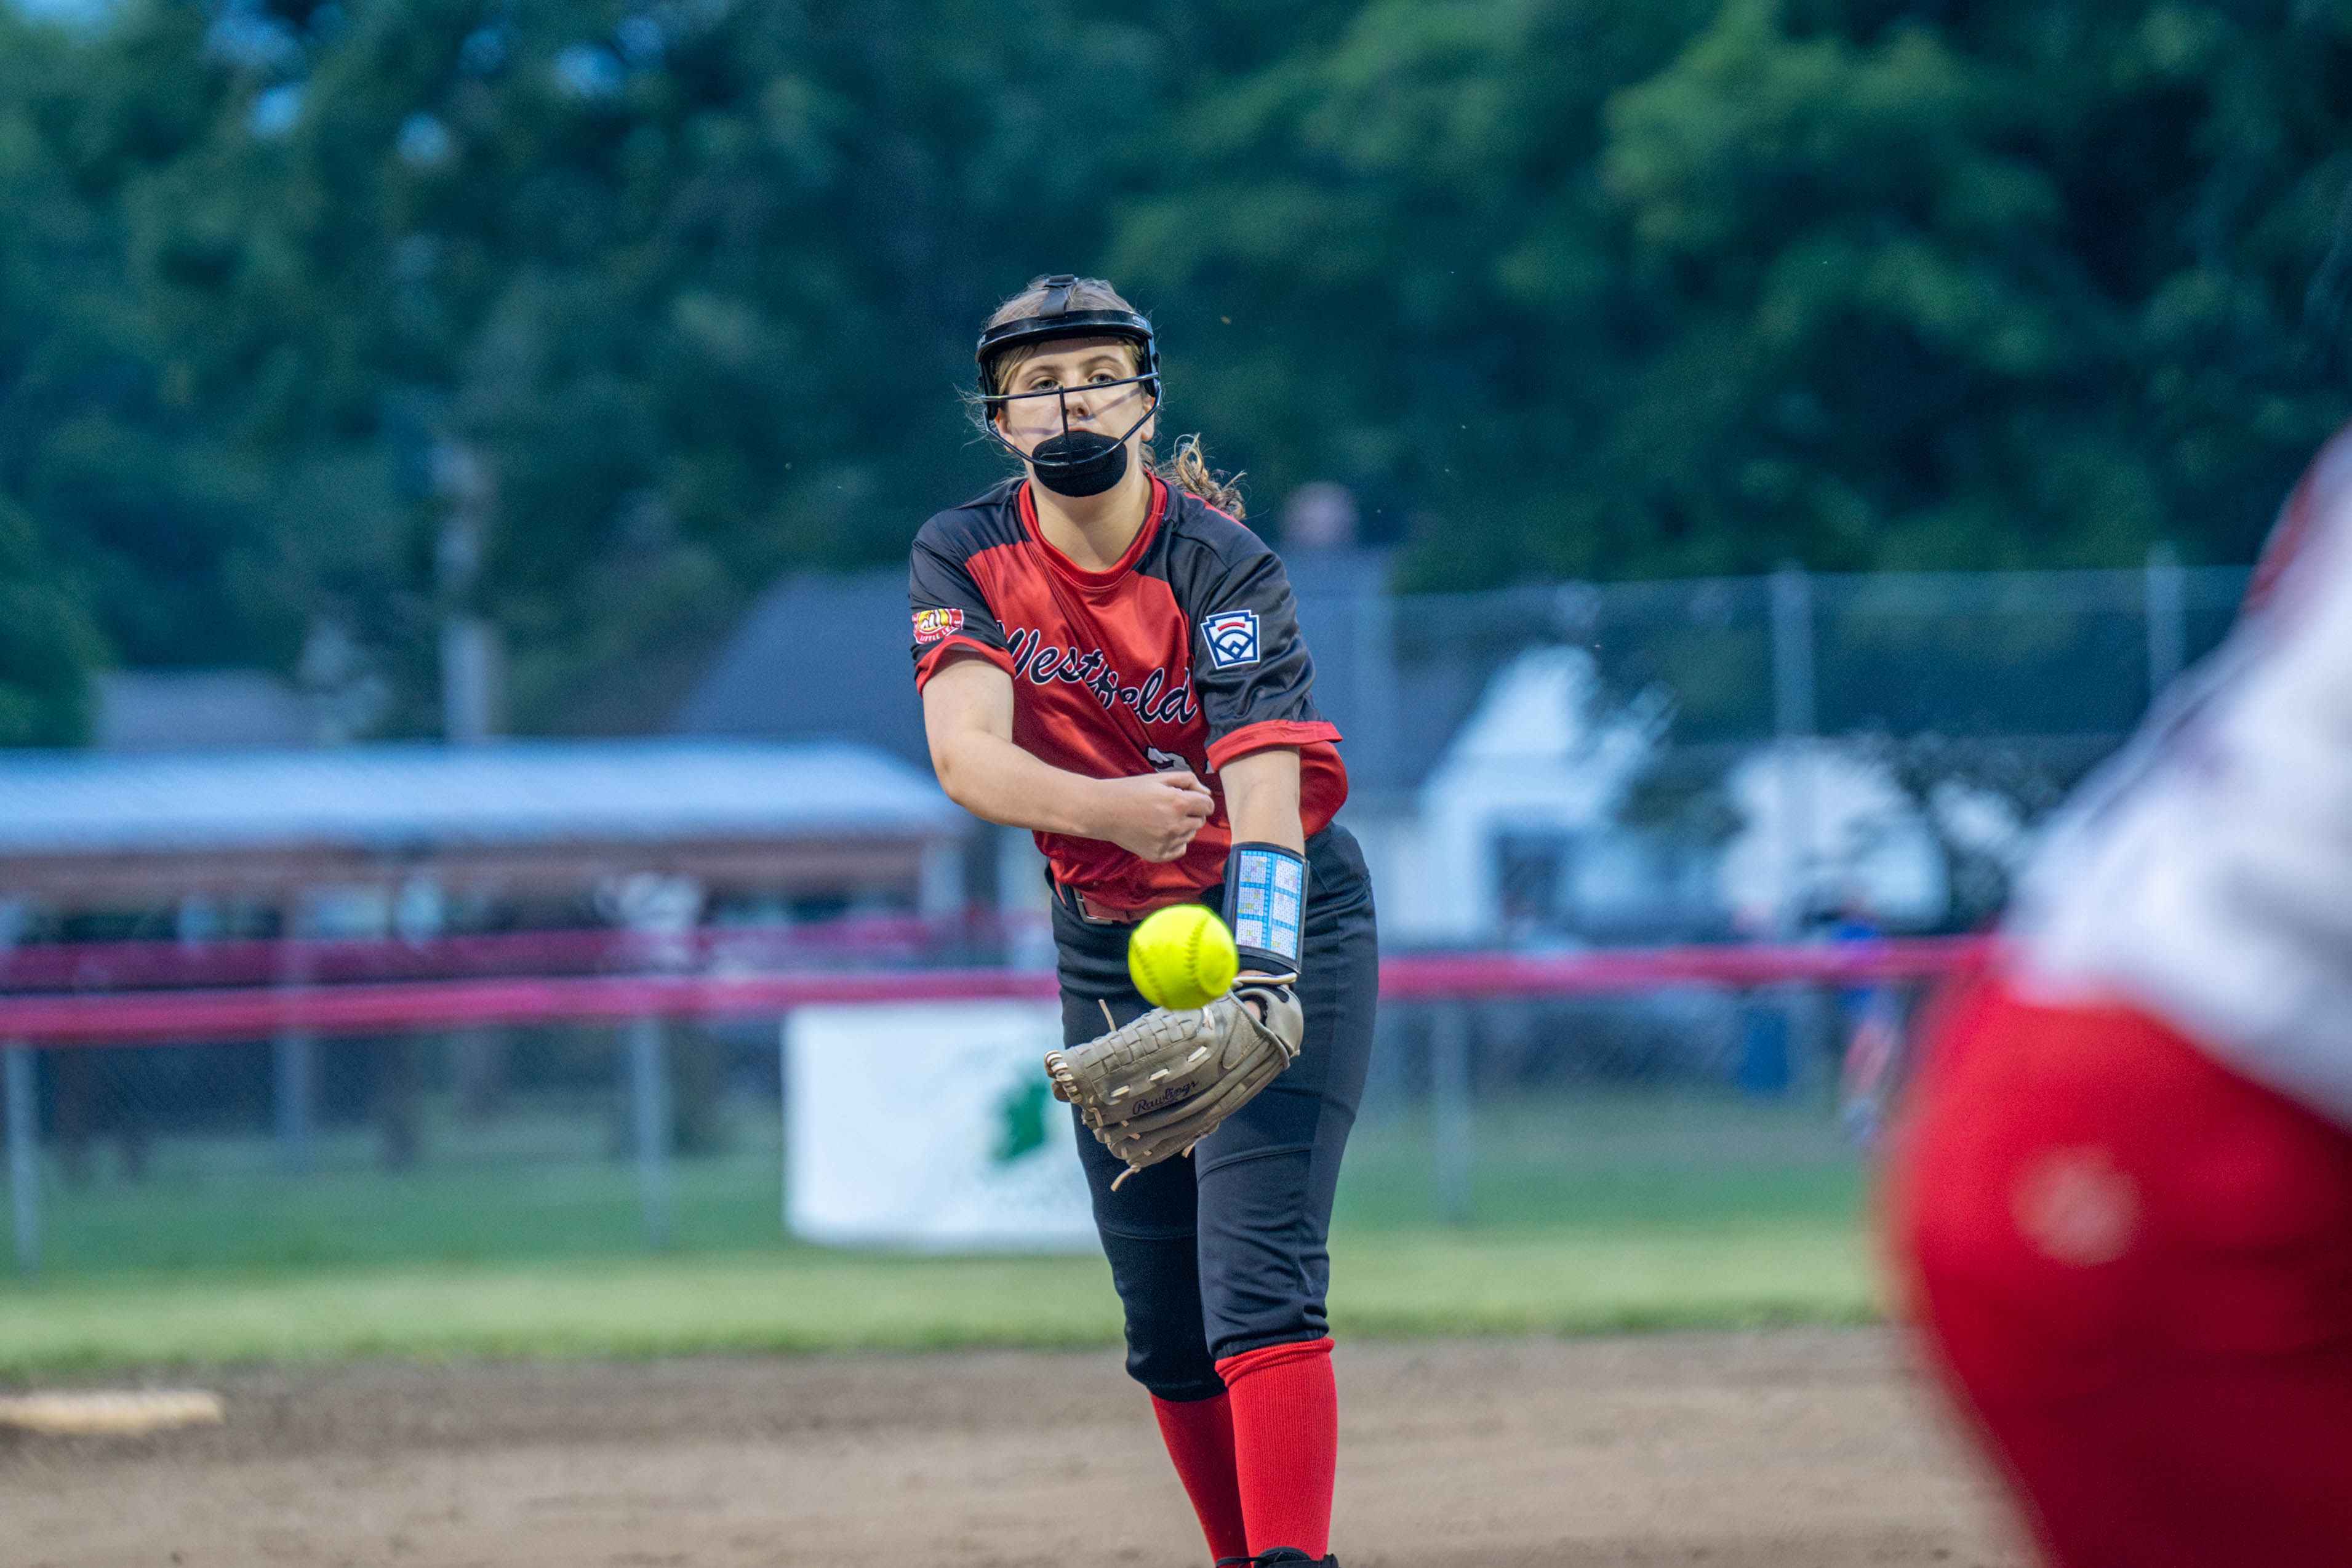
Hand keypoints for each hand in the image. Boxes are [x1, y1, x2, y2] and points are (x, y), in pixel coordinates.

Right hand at [1089, 770, 1213, 862]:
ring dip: (1183, 827)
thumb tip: (1206, 793)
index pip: (1208, 806)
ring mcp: (1167, 842)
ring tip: (1161, 818)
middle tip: (1171, 807)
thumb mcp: (1160, 778)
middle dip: (1191, 813)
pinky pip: (1179, 849)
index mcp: (1179, 803)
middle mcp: (1176, 825)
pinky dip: (1175, 842)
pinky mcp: (1157, 855)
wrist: (1104, 811)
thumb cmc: (1131, 791)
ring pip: (1190, 835)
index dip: (1201, 801)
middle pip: (1200, 821)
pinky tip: (1159, 832)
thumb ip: (1188, 780)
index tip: (1192, 799)